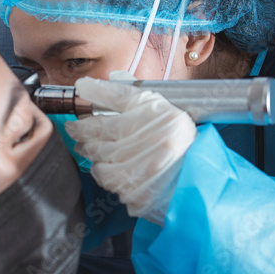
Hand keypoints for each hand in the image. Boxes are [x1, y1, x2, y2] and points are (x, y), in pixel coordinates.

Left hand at [65, 71, 196, 224]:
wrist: (199, 175)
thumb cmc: (178, 140)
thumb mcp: (160, 109)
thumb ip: (128, 95)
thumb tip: (95, 84)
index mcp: (157, 113)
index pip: (118, 95)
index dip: (95, 92)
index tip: (81, 89)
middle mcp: (151, 136)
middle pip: (100, 129)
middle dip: (81, 130)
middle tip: (76, 129)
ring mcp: (144, 165)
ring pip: (98, 156)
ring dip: (90, 153)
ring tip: (91, 149)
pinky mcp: (138, 189)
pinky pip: (107, 179)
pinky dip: (103, 173)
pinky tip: (110, 168)